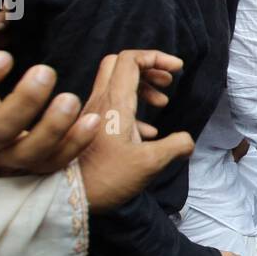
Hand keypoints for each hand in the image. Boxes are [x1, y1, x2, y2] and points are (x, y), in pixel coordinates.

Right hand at [0, 25, 98, 175]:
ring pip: (30, 153)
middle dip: (23, 102)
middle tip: (46, 71)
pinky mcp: (32, 168)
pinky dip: (75, 144)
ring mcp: (4, 161)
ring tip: (72, 98)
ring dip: (54, 127)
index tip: (4, 56)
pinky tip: (92, 120)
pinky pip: (55, 161)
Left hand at [77, 50, 194, 209]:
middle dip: (148, 67)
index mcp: (115, 102)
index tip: (177, 69)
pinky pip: (113, 106)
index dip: (156, 57)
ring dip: (142, 87)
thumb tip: (188, 140)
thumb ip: (175, 146)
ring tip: (162, 103)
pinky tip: (147, 132)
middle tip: (167, 81)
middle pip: (120, 64)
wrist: (68, 198)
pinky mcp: (91, 128)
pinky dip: (134, 109)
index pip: (131, 60)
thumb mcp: (150, 163)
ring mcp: (92, 114)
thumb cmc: (107, 178)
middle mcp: (100, 101)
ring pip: (116, 84)